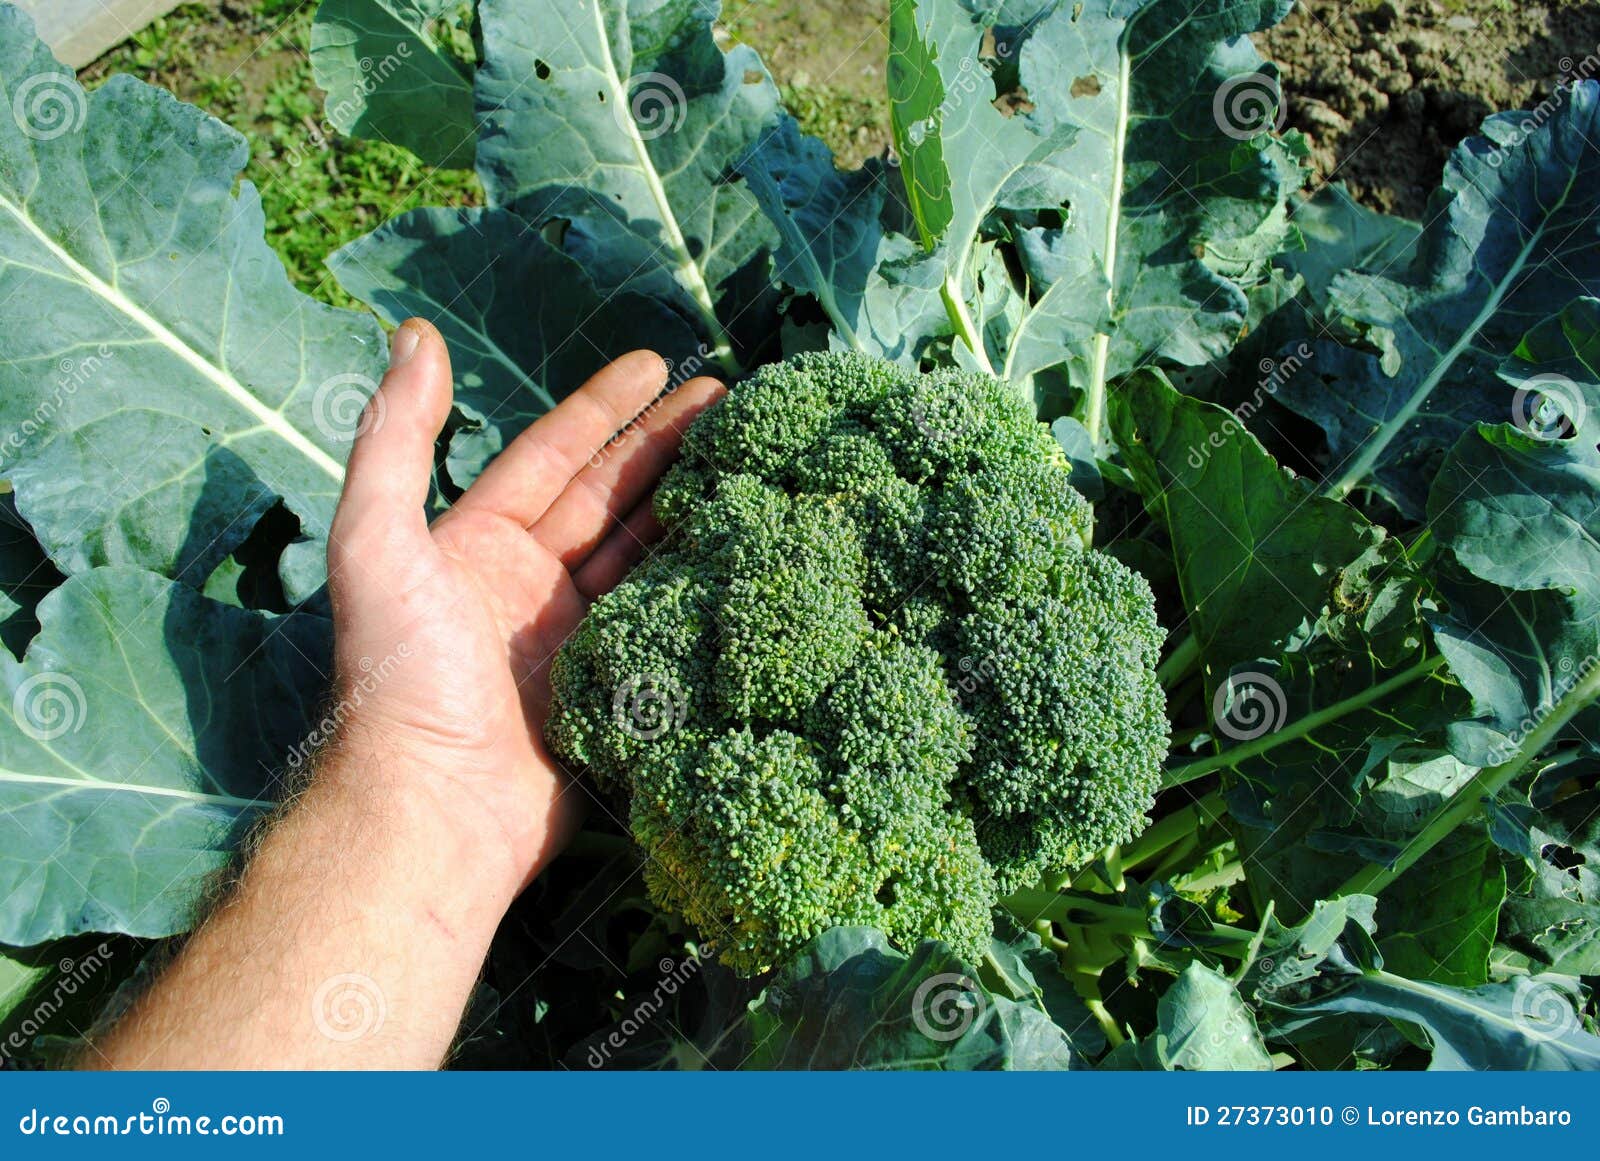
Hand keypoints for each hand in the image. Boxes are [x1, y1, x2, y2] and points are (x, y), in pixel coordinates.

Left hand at [325, 319, 722, 892]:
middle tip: (732, 400)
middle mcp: (530, 586)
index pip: (552, 458)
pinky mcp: (614, 690)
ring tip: (753, 459)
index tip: (658, 363)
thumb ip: (395, 438)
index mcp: (478, 546)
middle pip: (610, 498)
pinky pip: (665, 622)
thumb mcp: (377, 542)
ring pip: (645, 555)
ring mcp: (576, 640)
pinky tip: (748, 548)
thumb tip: (413, 335)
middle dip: (666, 445)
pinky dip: (702, 583)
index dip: (603, 408)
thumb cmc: (402, 672)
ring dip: (693, 505)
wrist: (435, 807)